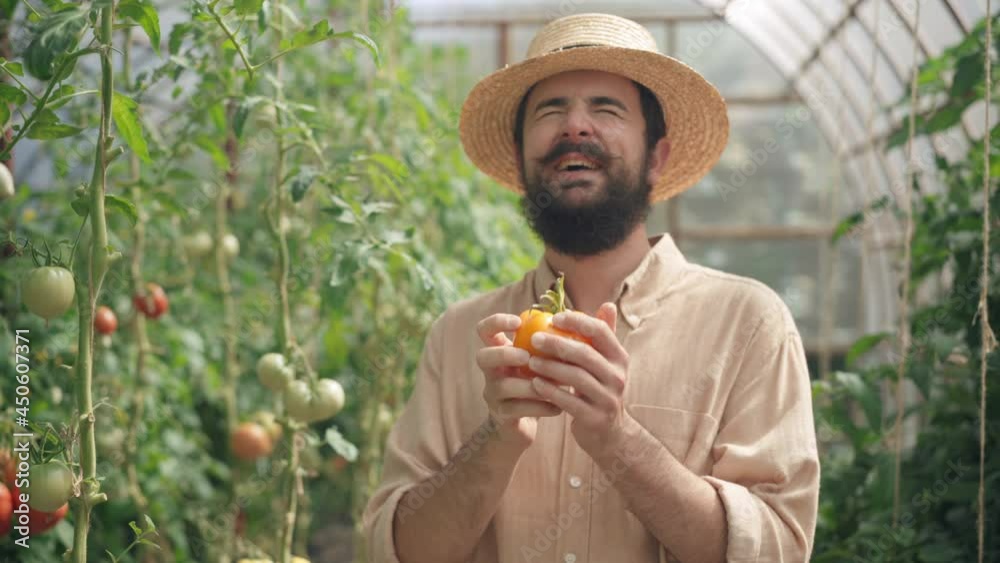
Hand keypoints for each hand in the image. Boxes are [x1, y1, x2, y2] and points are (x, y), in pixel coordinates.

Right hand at [476, 313, 561, 447]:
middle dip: (504, 354)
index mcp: (499, 350)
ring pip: (502, 386)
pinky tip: (558, 407)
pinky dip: (540, 407)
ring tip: (555, 384)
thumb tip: (586, 312)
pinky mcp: (502, 415)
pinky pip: (518, 409)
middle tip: (527, 356)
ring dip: (530, 384)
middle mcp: (491, 371)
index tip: (519, 322)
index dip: (497, 322)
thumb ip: (557, 340)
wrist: (526, 423)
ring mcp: (493, 393)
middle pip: (482, 356)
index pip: (485, 329)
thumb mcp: (544, 360)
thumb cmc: (540, 382)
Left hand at [525, 303, 634, 457]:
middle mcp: (618, 376)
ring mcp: (608, 399)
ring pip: (576, 377)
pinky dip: (551, 391)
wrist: (609, 434)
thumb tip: (607, 304)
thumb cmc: (600, 389)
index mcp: (620, 358)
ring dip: (550, 367)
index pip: (601, 332)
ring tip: (530, 361)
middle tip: (534, 338)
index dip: (577, 321)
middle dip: (557, 343)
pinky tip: (535, 383)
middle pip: (586, 354)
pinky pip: (569, 402)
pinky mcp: (595, 418)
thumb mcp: (607, 364)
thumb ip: (604, 336)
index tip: (554, 317)